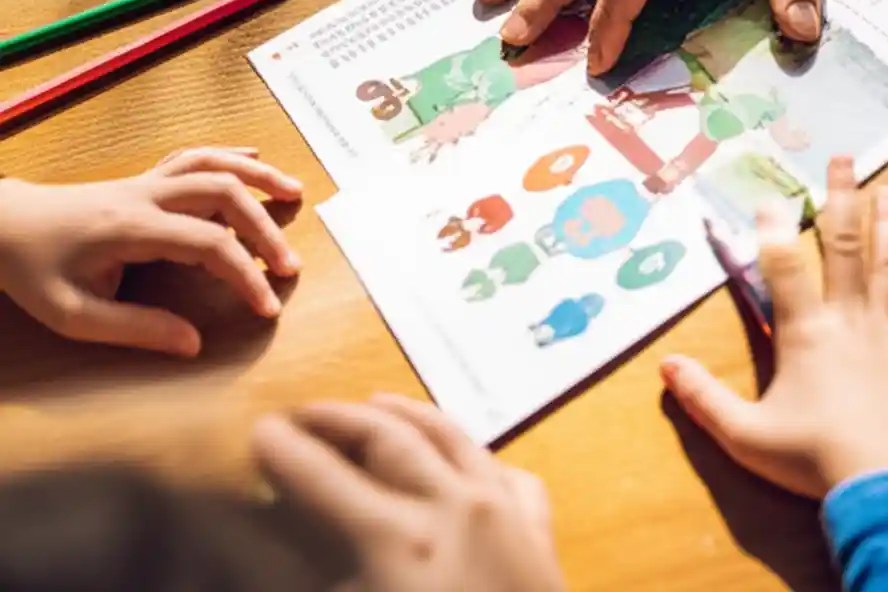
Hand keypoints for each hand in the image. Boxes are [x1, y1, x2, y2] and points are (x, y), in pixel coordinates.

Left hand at [0, 147, 302, 356]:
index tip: (267, 306)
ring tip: (295, 193)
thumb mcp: (72, 314)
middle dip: (265, 229)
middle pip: (222, 195)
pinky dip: (229, 155)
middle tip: (290, 266)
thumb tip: (192, 343)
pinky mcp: (143, 180)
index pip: (208, 244)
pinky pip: (193, 157)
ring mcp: (145, 182)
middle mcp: (146, 196)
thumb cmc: (31, 270)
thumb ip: (135, 328)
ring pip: (212, 165)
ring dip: (258, 176)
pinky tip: (254, 157)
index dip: (244, 275)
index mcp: (131, 227)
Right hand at [252, 395, 564, 591]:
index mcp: (398, 540)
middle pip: (388, 439)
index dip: (284, 451)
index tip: (257, 430)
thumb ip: (313, 578)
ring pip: (453, 438)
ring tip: (376, 401)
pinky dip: (477, 455)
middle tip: (302, 412)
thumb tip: (273, 558)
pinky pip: (509, 474)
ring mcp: (506, 515)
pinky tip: (466, 456)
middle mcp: (456, 508)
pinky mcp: (541, 536)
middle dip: (339, 419)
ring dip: (408, 415)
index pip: (323, 476)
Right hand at [660, 157, 887, 497]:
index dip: (771, 228)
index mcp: (805, 332)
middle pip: (845, 245)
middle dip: (840, 199)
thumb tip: (665, 366)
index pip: (784, 266)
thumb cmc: (811, 459)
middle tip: (843, 159)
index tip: (767, 195)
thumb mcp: (743, 434)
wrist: (882, 483)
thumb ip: (702, 398)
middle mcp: (849, 318)